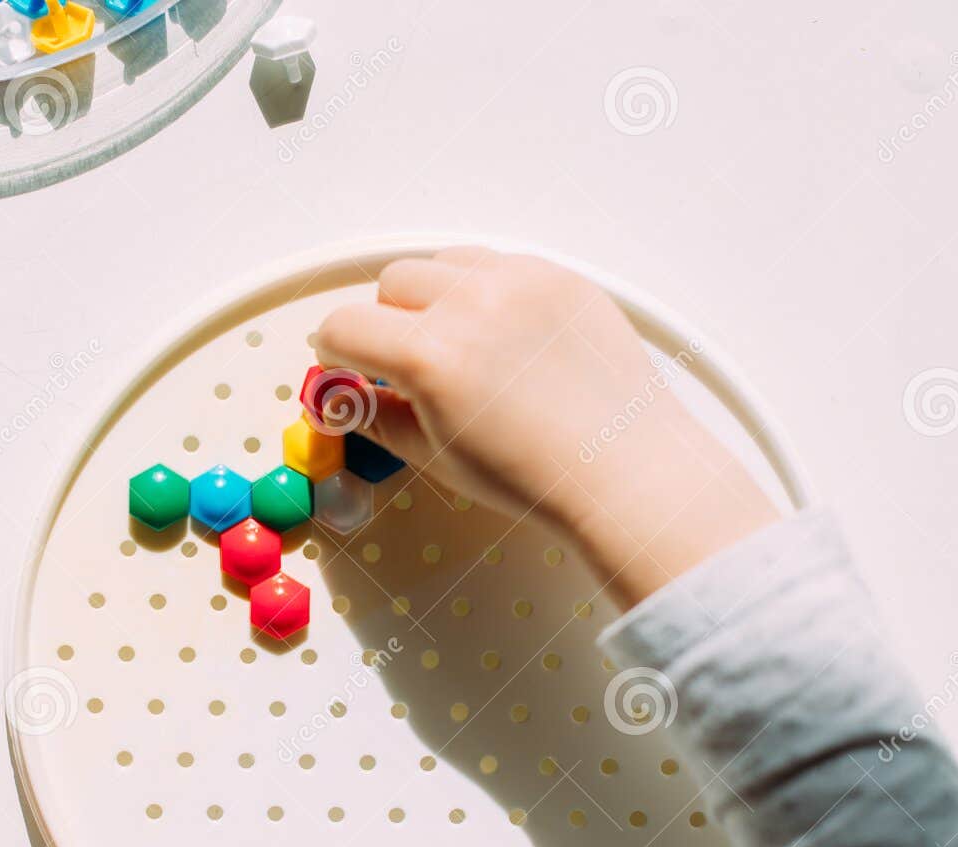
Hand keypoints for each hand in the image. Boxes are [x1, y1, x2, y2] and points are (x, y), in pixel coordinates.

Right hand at [312, 247, 778, 606]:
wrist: (621, 466)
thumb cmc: (528, 474)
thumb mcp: (433, 454)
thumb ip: (374, 416)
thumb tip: (339, 396)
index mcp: (430, 355)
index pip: (343, 326)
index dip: (336, 354)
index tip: (349, 370)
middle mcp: (471, 303)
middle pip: (391, 281)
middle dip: (386, 320)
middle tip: (409, 363)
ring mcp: (520, 280)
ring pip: (443, 261)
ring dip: (433, 295)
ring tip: (459, 341)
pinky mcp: (559, 275)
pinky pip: (498, 263)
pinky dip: (485, 291)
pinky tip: (505, 336)